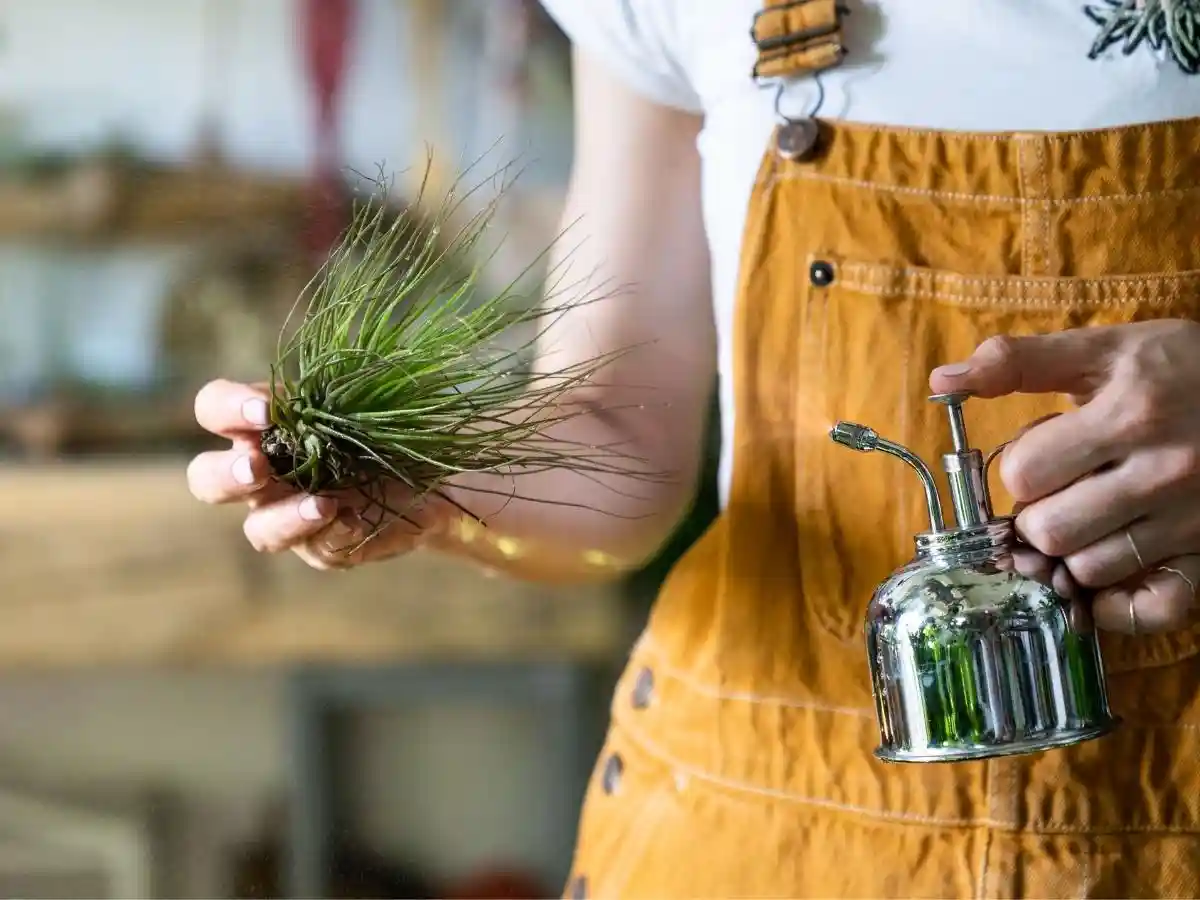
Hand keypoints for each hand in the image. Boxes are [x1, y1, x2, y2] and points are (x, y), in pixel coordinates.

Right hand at [187, 379, 447, 569]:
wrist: (429, 477)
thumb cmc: (389, 424)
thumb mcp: (374, 398)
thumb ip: (351, 390)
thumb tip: (350, 385)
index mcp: (264, 423)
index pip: (214, 408)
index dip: (227, 407)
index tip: (265, 411)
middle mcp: (264, 471)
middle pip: (207, 477)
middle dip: (226, 474)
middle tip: (257, 468)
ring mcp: (289, 514)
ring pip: (257, 528)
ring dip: (283, 518)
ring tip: (322, 505)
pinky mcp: (324, 545)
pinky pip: (316, 547)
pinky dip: (333, 534)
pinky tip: (356, 520)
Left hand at [930, 320, 1199, 634]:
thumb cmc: (1183, 368)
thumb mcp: (1107, 347)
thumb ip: (1020, 361)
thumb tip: (943, 378)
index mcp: (1130, 414)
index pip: (1024, 471)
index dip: (1020, 465)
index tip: (1045, 453)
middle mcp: (1164, 473)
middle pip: (1048, 530)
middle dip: (1036, 513)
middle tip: (1063, 493)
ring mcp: (1191, 523)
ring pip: (1087, 571)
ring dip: (1071, 553)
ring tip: (1089, 521)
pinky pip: (1151, 611)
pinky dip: (1118, 606)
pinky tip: (1108, 579)